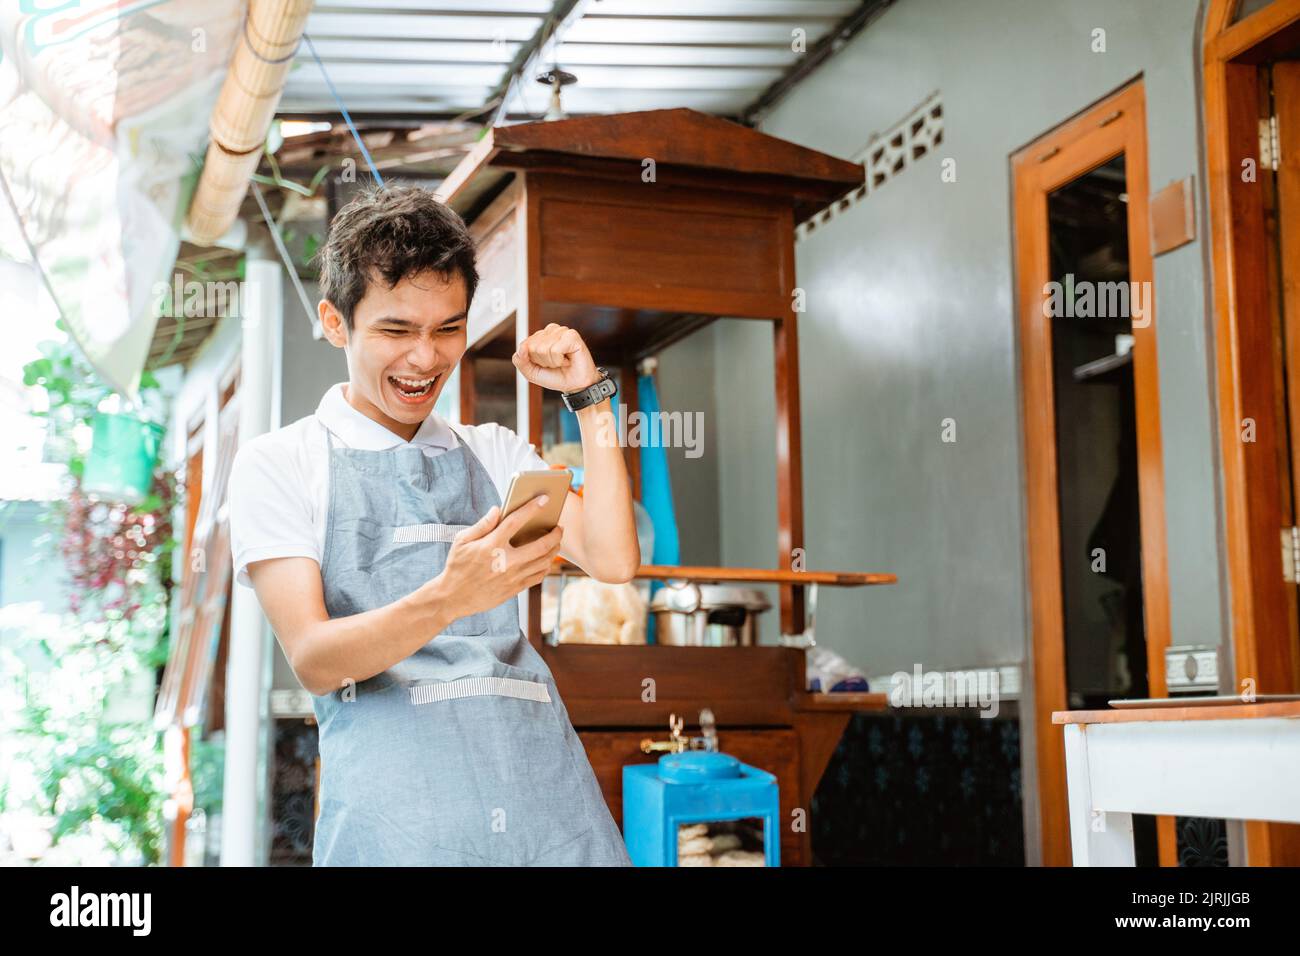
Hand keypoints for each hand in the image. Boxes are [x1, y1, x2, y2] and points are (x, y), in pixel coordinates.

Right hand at [423, 497, 563, 623]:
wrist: (453, 598)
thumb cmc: (457, 566)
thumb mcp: (462, 541)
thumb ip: (482, 524)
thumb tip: (497, 509)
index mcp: (491, 545)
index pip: (516, 521)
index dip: (532, 508)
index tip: (544, 499)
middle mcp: (506, 561)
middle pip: (541, 545)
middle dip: (555, 534)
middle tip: (559, 527)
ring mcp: (512, 577)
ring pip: (544, 562)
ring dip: (554, 550)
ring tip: (556, 542)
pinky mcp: (514, 589)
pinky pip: (538, 576)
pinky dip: (546, 566)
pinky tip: (546, 560)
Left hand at [512, 323, 601, 392]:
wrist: (575, 386)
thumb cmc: (556, 376)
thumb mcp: (531, 372)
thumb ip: (520, 360)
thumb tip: (521, 348)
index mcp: (541, 335)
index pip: (525, 345)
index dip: (534, 360)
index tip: (545, 364)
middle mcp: (551, 330)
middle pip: (533, 346)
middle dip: (543, 361)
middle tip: (555, 364)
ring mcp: (562, 331)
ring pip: (543, 348)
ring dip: (552, 362)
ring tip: (562, 362)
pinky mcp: (572, 336)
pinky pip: (555, 350)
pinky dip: (560, 360)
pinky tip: (568, 360)